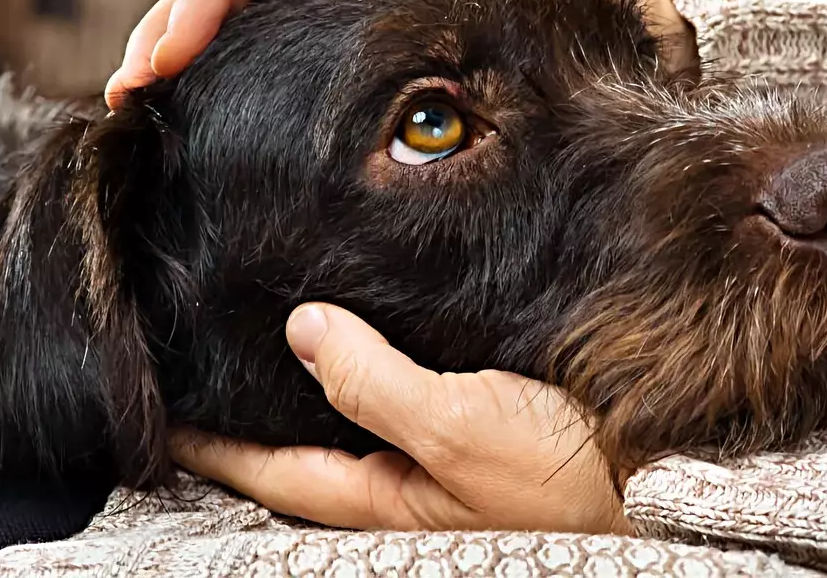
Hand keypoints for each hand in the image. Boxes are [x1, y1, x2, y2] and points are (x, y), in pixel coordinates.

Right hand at [107, 0, 691, 108]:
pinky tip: (199, 99)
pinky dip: (230, 62)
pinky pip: (277, 34)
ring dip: (185, 43)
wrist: (603, 10)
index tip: (169, 57)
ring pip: (245, 3)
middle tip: (131, 90)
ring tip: (138, 98)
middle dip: (175, 24)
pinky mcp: (353, 25)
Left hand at [170, 303, 628, 534]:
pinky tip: (376, 330)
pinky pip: (406, 396)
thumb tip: (302, 329)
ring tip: (274, 337)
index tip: (164, 402)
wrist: (662, 478)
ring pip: (356, 418)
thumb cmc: (567, 472)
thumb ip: (375, 383)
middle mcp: (404, 482)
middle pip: (307, 445)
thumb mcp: (462, 428)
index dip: (214, 439)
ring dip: (315, 383)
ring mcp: (441, 459)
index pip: (273, 468)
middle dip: (256, 409)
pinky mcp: (480, 426)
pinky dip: (375, 368)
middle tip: (208, 358)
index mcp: (386, 496)